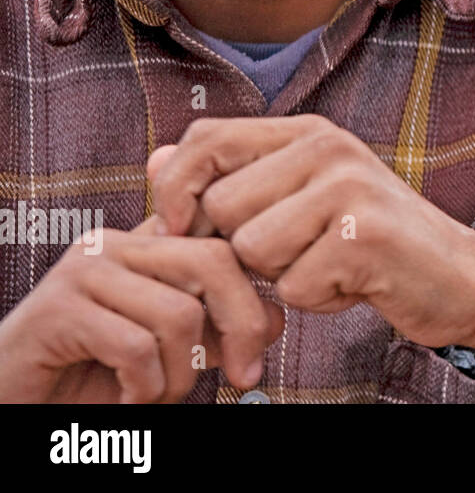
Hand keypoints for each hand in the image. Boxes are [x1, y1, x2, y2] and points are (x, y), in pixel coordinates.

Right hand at [0, 216, 283, 402]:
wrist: (12, 401)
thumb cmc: (91, 375)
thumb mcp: (168, 348)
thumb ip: (214, 324)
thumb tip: (277, 316)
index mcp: (144, 243)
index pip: (225, 243)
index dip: (254, 293)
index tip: (263, 344)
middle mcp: (114, 243)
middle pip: (214, 263)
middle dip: (241, 325)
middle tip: (242, 375)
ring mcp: (83, 271)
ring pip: (178, 314)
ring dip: (180, 374)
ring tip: (155, 396)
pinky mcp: (57, 310)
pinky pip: (135, 348)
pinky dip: (144, 389)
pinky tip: (127, 402)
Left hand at [148, 115, 474, 353]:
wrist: (459, 276)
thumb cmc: (371, 241)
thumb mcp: (301, 198)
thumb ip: (233, 177)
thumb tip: (154, 160)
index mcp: (310, 131)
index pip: (206, 139)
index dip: (176, 188)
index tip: (183, 228)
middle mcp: (330, 146)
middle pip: (222, 206)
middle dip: (243, 248)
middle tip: (295, 254)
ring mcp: (350, 188)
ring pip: (251, 249)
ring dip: (281, 276)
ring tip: (327, 265)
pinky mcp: (365, 237)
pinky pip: (293, 287)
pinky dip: (318, 301)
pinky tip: (353, 284)